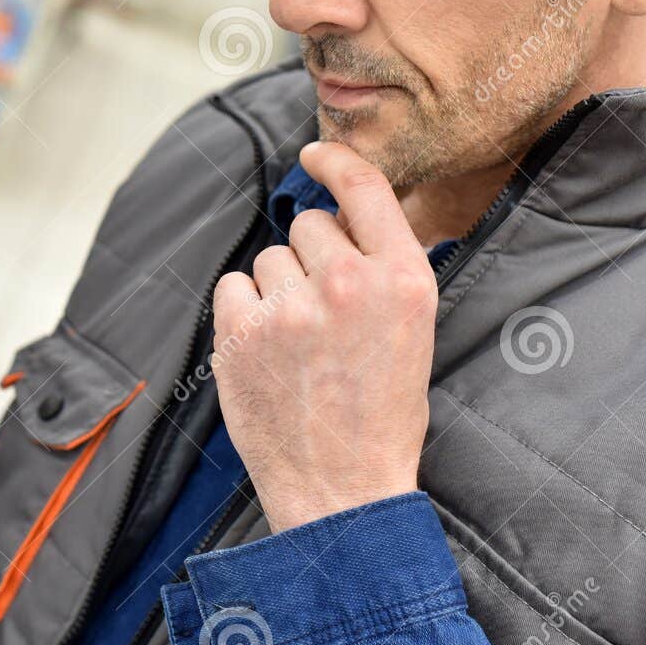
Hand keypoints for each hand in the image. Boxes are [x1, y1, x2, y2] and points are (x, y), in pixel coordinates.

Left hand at [211, 141, 436, 532]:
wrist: (343, 489)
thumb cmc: (382, 414)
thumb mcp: (413, 332)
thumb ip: (384, 270)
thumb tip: (346, 215)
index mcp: (403, 279)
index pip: (364, 187)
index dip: (334, 161)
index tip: (314, 154)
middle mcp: (348, 284)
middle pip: (309, 226)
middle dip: (310, 259)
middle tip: (324, 316)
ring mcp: (291, 309)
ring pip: (268, 259)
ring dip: (276, 290)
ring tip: (298, 345)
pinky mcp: (241, 334)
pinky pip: (231, 286)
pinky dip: (242, 312)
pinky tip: (266, 351)